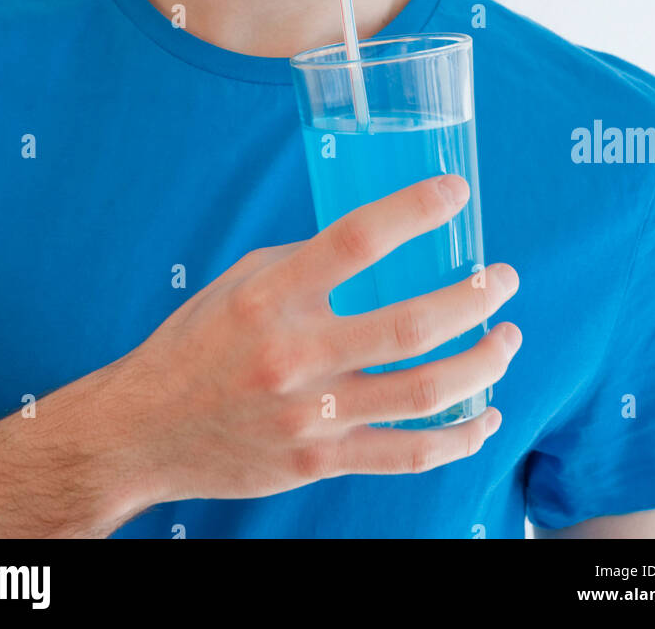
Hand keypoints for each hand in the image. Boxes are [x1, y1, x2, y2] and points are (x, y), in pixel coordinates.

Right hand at [121, 173, 520, 502]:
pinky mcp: (321, 462)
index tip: (456, 193)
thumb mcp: (243, 280)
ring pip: (423, 394)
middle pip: (410, 327)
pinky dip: (460, 437)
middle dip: (474, 300)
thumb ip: (309, 264)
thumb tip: (382, 243)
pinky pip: (408, 454)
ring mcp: (311, 415)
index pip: (355, 241)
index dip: (413, 211)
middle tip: (505, 279)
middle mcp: (295, 355)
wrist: (146, 429)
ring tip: (508, 339)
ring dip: (483, 364)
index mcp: (272, 296)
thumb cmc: (199, 341)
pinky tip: (488, 415)